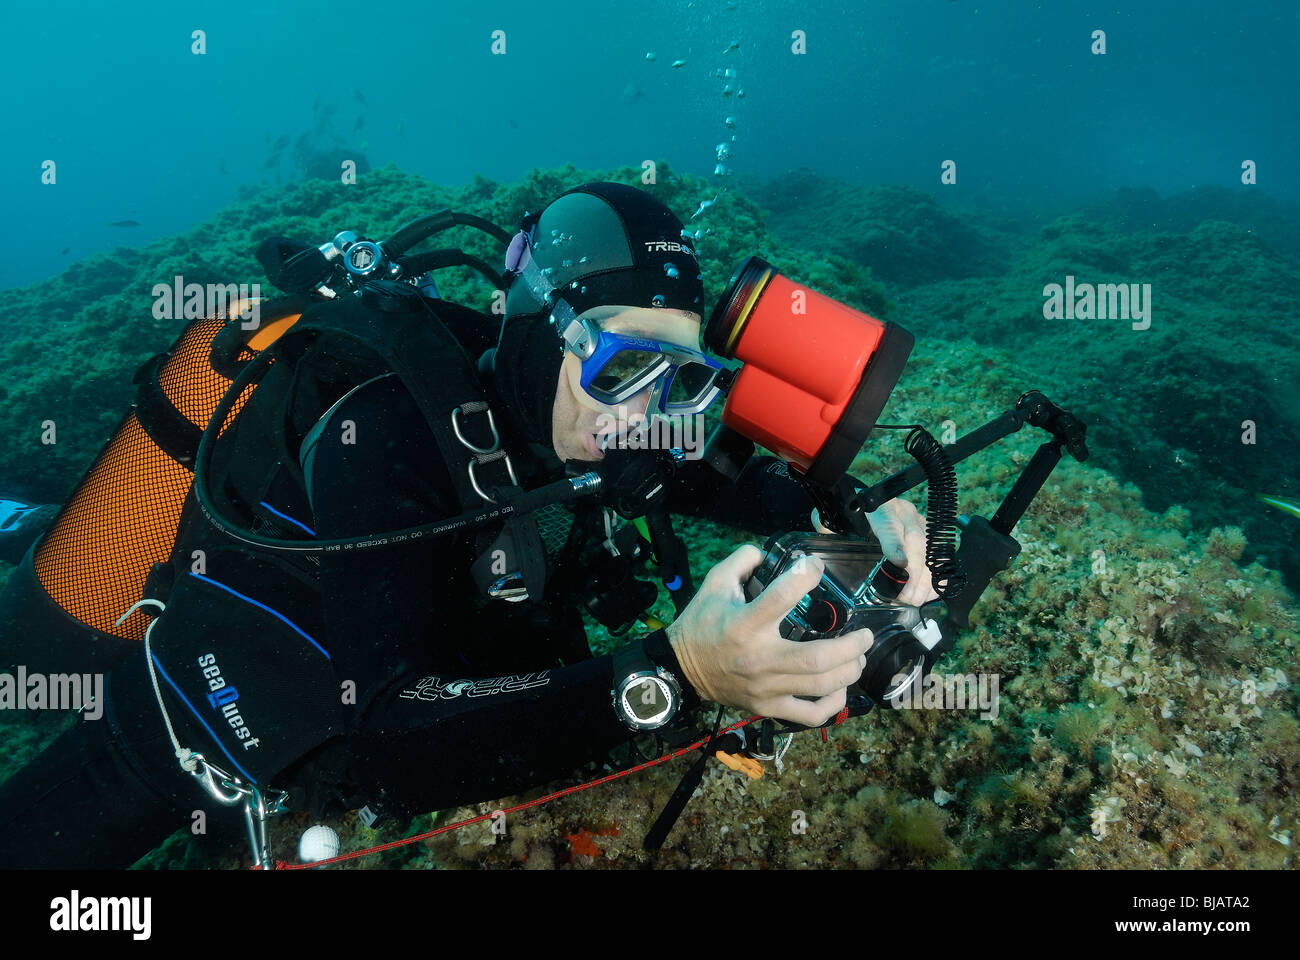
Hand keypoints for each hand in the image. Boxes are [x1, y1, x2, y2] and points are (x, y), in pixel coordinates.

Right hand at [665, 545, 873, 725]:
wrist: (681, 669)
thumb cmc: (701, 624)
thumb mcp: (714, 583)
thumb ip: (742, 560)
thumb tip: (769, 551)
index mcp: (745, 623)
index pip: (783, 596)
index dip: (807, 575)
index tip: (816, 567)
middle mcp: (759, 658)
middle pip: (817, 657)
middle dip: (851, 645)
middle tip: (865, 633)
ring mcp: (765, 688)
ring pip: (820, 686)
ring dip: (850, 671)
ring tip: (858, 656)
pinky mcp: (767, 708)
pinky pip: (809, 715)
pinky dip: (833, 704)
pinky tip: (839, 687)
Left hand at [812, 498, 938, 606]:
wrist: (867, 502)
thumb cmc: (851, 514)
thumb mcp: (837, 518)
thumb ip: (829, 526)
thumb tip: (824, 532)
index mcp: (879, 506)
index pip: (888, 523)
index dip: (895, 543)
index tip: (898, 563)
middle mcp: (903, 512)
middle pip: (916, 539)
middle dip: (914, 571)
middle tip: (907, 595)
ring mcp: (919, 522)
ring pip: (930, 549)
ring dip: (925, 577)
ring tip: (915, 599)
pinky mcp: (928, 534)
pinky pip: (939, 555)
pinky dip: (935, 576)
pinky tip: (929, 593)